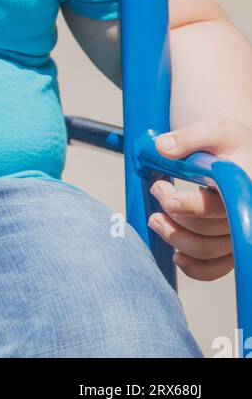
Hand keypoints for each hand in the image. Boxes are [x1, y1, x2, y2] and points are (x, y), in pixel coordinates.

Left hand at [149, 118, 251, 279]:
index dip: (190, 207)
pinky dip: (195, 267)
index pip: (217, 206)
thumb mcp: (215, 130)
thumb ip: (189, 137)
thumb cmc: (230, 144)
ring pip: (206, 250)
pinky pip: (217, 268)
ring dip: (174, 237)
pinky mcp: (233, 245)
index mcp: (244, 186)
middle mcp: (246, 214)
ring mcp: (239, 233)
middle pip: (205, 230)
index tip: (167, 197)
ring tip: (155, 219)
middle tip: (157, 189)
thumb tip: (161, 148)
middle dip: (172, 214)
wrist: (245, 156)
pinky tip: (176, 255)